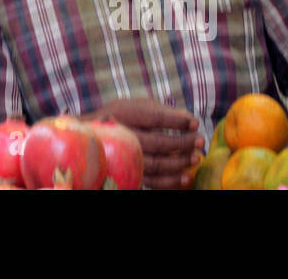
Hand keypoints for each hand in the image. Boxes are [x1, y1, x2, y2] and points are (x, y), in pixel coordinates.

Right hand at [88, 97, 203, 189]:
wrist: (88, 136)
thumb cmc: (119, 117)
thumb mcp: (135, 106)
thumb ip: (162, 111)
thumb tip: (190, 120)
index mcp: (122, 113)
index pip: (153, 118)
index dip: (176, 121)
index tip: (194, 122)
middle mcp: (120, 135)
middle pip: (156, 142)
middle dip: (182, 143)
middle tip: (200, 140)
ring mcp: (122, 156)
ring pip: (154, 164)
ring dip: (179, 162)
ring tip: (196, 158)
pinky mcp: (127, 173)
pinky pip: (150, 181)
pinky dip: (170, 181)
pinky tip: (185, 177)